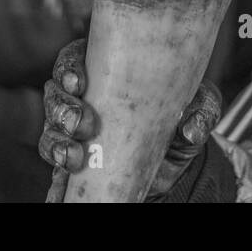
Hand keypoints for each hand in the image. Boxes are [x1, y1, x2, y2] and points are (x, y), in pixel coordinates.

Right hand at [39, 39, 220, 200]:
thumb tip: (190, 130)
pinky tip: (60, 191)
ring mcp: (74, 134)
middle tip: (80, 123)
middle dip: (60, 108)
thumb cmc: (181, 116)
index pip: (74, 59)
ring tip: (73, 157)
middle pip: (54, 94)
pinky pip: (55, 172)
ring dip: (55, 143)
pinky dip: (54, 183)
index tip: (79, 83)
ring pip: (49, 132)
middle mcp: (83, 99)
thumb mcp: (200, 106)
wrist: (174, 162)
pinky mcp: (73, 167)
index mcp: (105, 69)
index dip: (68, 68)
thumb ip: (202, 109)